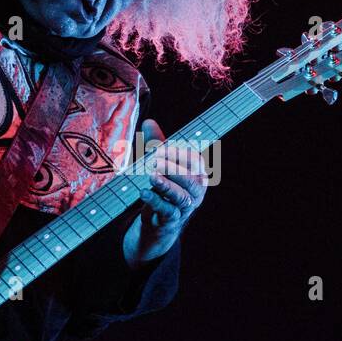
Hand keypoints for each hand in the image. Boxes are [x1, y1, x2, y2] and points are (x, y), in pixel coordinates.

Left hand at [123, 119, 207, 266]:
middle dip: (173, 168)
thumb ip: (155, 143)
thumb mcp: (159, 163)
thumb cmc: (162, 185)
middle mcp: (196, 190)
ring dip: (166, 185)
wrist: (157, 219)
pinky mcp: (172, 219)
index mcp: (197, 173)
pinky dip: (155, 201)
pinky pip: (166, 210)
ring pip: (180, 195)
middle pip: (190, 179)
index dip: (178, 154)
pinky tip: (143, 192)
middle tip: (156, 160)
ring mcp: (186, 206)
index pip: (194, 161)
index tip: (162, 147)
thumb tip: (148, 122)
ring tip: (152, 176)